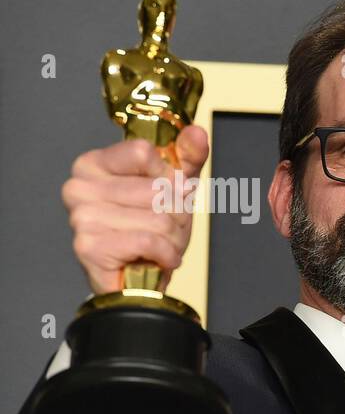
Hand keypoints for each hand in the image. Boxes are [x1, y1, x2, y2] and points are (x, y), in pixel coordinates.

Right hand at [61, 124, 208, 294]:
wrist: (140, 280)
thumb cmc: (150, 231)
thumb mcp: (174, 188)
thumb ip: (187, 157)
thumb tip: (196, 132)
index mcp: (93, 164)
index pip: (144, 152)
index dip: (168, 178)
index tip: (164, 195)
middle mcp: (78, 187)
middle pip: (157, 189)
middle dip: (177, 215)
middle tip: (166, 229)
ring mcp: (80, 217)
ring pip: (158, 218)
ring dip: (173, 238)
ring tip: (160, 246)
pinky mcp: (88, 247)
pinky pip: (150, 241)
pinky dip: (166, 254)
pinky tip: (158, 259)